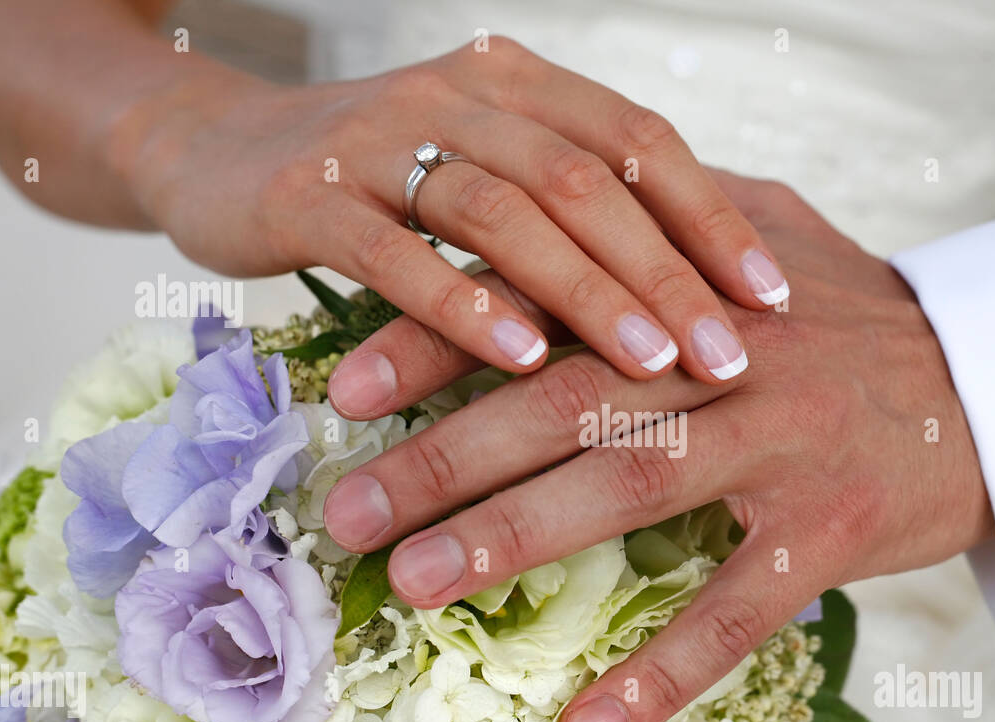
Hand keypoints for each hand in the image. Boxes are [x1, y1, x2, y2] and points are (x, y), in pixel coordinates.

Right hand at [125, 37, 784, 389]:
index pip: (641, 139)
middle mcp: (460, 95)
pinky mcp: (312, 197)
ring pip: (506, 212)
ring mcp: (382, 140)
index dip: (713, 217)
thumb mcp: (484, 170)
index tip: (774, 296)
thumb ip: (566, 205)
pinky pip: (400, 254)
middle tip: (732, 353)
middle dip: (668, 272)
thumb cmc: (382, 182)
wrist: (220, 152)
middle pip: (587, 180)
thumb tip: (689, 289)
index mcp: (519, 84)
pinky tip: (522, 360)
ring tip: (653, 363)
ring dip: (587, 293)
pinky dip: (467, 307)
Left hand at [323, 170, 994, 721]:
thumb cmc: (856, 325)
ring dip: (519, 534)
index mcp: (695, 285)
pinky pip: (740, 608)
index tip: (346, 389)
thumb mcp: (766, 244)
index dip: (441, 340)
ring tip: (417, 584)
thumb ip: (668, 228)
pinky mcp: (836, 527)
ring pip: (636, 481)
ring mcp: (786, 440)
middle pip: (569, 396)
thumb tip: (557, 220)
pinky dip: (663, 668)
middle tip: (345, 509)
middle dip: (446, 451)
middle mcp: (731, 353)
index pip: (549, 302)